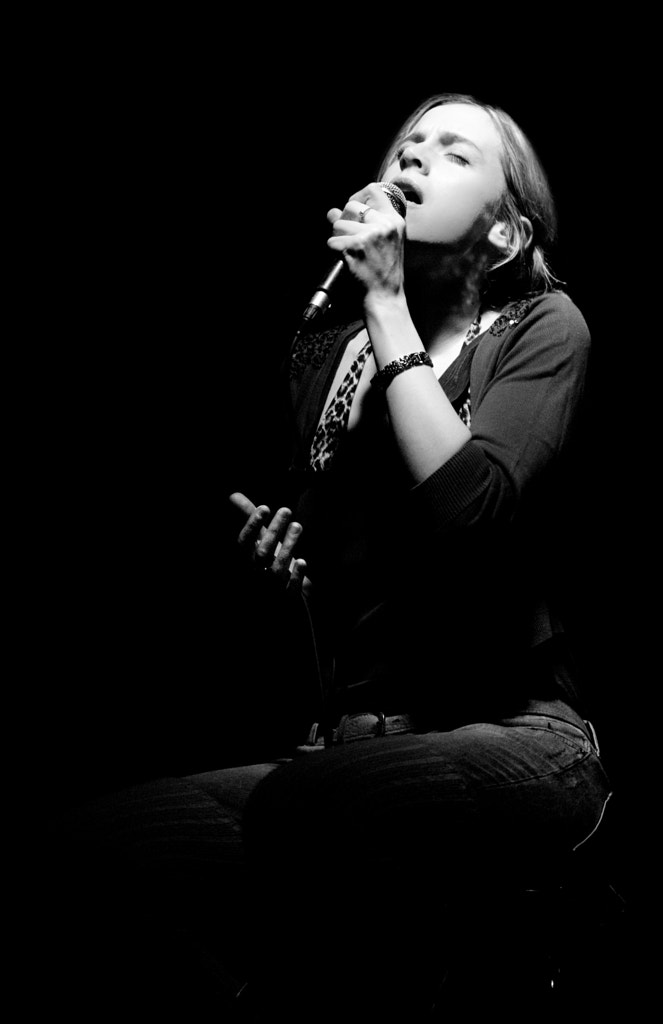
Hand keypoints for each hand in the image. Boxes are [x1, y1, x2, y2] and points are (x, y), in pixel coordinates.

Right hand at [229, 492, 308, 594]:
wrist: (275, 599)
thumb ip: (250, 522)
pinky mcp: (285, 601)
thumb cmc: (265, 565)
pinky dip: (295, 577)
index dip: (252, 525)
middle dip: (273, 531)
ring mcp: (268, 589)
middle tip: (286, 510)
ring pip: (276, 570)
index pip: (243, 543)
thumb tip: (234, 495)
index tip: (265, 507)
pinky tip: (302, 561)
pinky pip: (289, 591)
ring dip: (288, 546)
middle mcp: (253, 575)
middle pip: (261, 554)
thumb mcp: (257, 543)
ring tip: (297, 525)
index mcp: (243, 561)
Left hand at [326, 182, 405, 300]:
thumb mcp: (386, 243)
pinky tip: (345, 261)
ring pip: (338, 223)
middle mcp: (384, 225)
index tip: (353, 209)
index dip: (358, 196)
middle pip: (351, 206)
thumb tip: (333, 211)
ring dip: (337, 237)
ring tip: (349, 253)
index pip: (373, 190)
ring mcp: (370, 235)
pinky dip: (334, 251)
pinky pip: (332, 241)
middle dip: (343, 220)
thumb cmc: (384, 273)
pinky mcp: (355, 247)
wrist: (385, 299)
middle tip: (348, 238)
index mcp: (395, 221)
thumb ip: (365, 224)